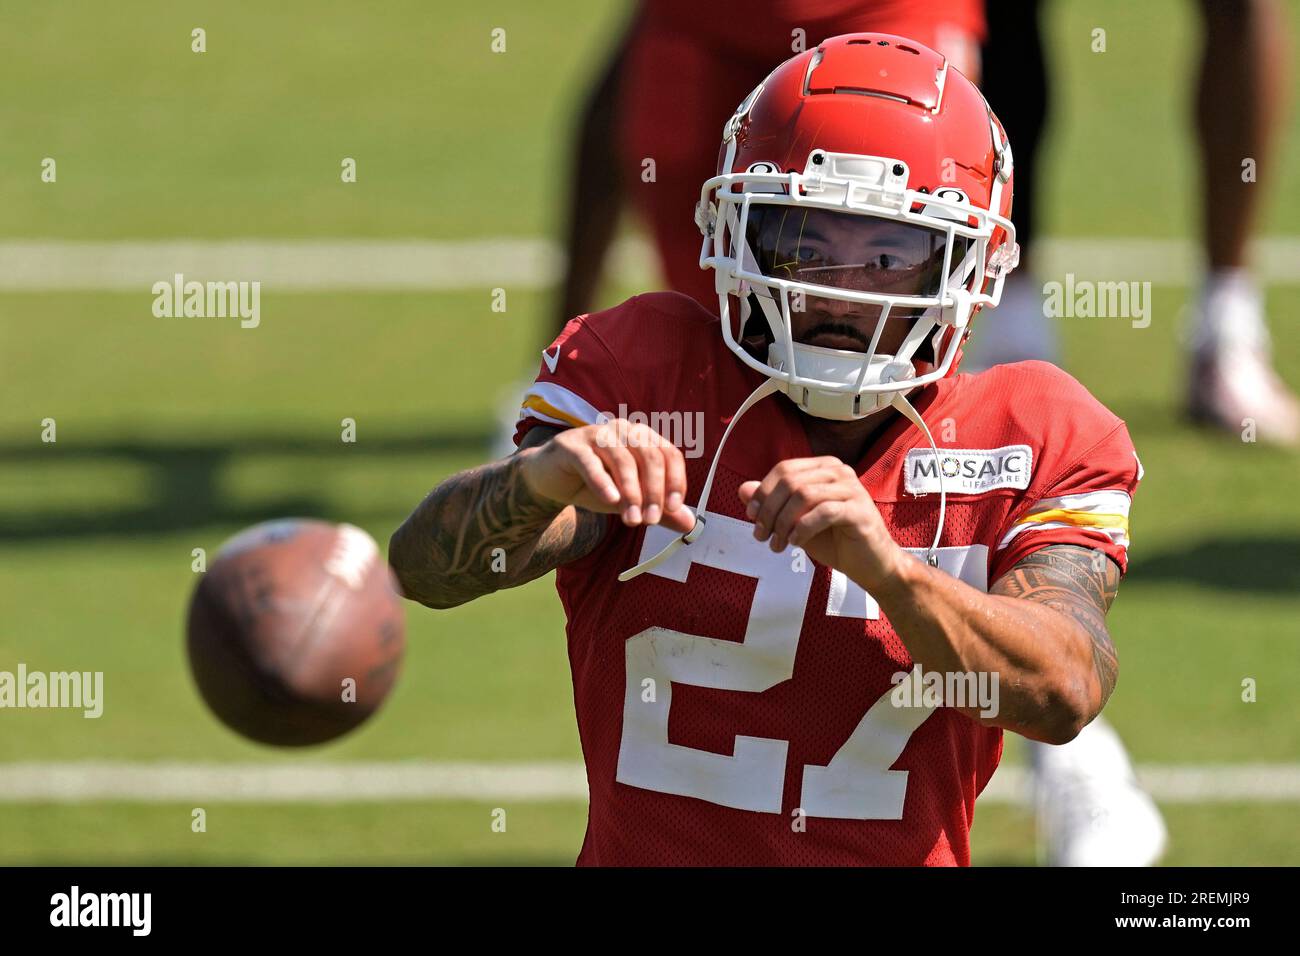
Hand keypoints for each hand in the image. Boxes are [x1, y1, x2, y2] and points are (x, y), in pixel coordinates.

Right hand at [518, 419, 694, 532]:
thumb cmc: (595, 484)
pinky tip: (610, 501)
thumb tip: (690, 523)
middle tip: (650, 520)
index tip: (674, 509)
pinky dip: (603, 482)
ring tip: (631, 519)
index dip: (676, 481)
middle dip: (654, 491)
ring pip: (623, 460)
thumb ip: (659, 509)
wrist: (550, 480)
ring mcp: (596, 434)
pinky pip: (590, 462)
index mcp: (642, 438)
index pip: (669, 454)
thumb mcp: (631, 500)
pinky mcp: (571, 445)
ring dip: (631, 492)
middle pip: (649, 456)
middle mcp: (622, 430)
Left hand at [738, 457, 903, 590]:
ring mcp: (852, 489)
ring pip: (804, 495)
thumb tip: (743, 489)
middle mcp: (840, 472)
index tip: (751, 517)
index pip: (784, 470)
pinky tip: (795, 543)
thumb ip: (772, 504)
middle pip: (791, 481)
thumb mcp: (795, 521)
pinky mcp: (860, 511)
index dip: (763, 492)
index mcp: (824, 468)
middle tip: (761, 535)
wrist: (871, 565)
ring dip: (783, 522)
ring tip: (777, 544)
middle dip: (769, 510)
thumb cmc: (834, 541)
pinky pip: (824, 512)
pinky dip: (803, 528)